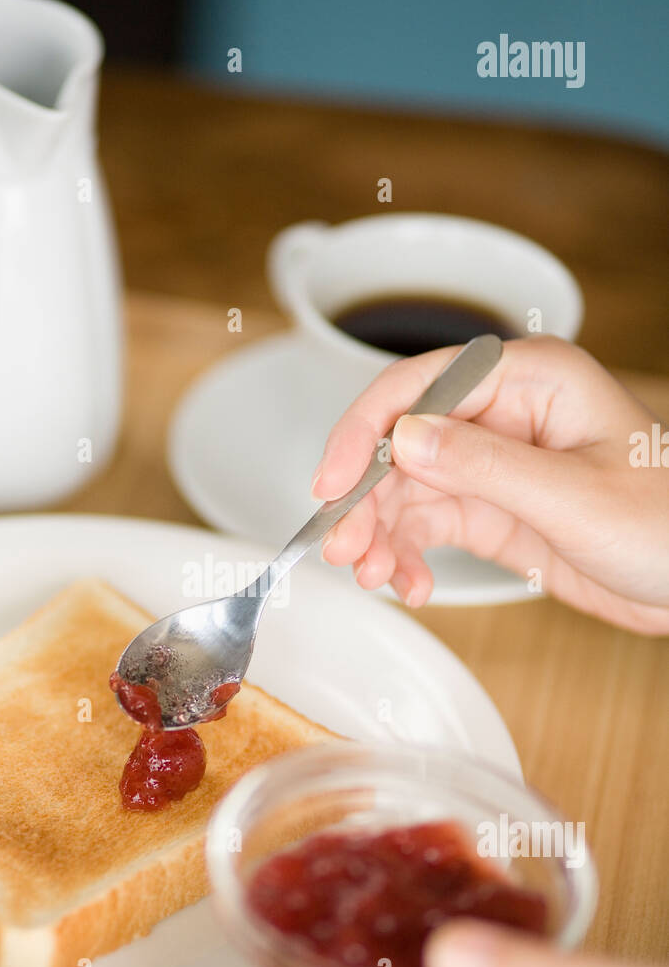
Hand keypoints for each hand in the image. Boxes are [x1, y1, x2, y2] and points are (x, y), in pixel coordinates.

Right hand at [313, 337, 668, 634]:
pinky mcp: (494, 512)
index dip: (364, 432)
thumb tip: (403, 439)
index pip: (420, 387)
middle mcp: (504, 416)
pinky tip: (410, 585)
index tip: (332, 484)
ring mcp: (495, 465)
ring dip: (379, 533)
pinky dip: (407, 556)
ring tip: (374, 577)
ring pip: (405, 490)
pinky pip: (428, 526)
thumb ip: (485, 466)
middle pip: (400, 443)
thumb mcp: (575, 497)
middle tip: (346, 549)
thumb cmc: (668, 525)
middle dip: (365, 498)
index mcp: (530, 381)